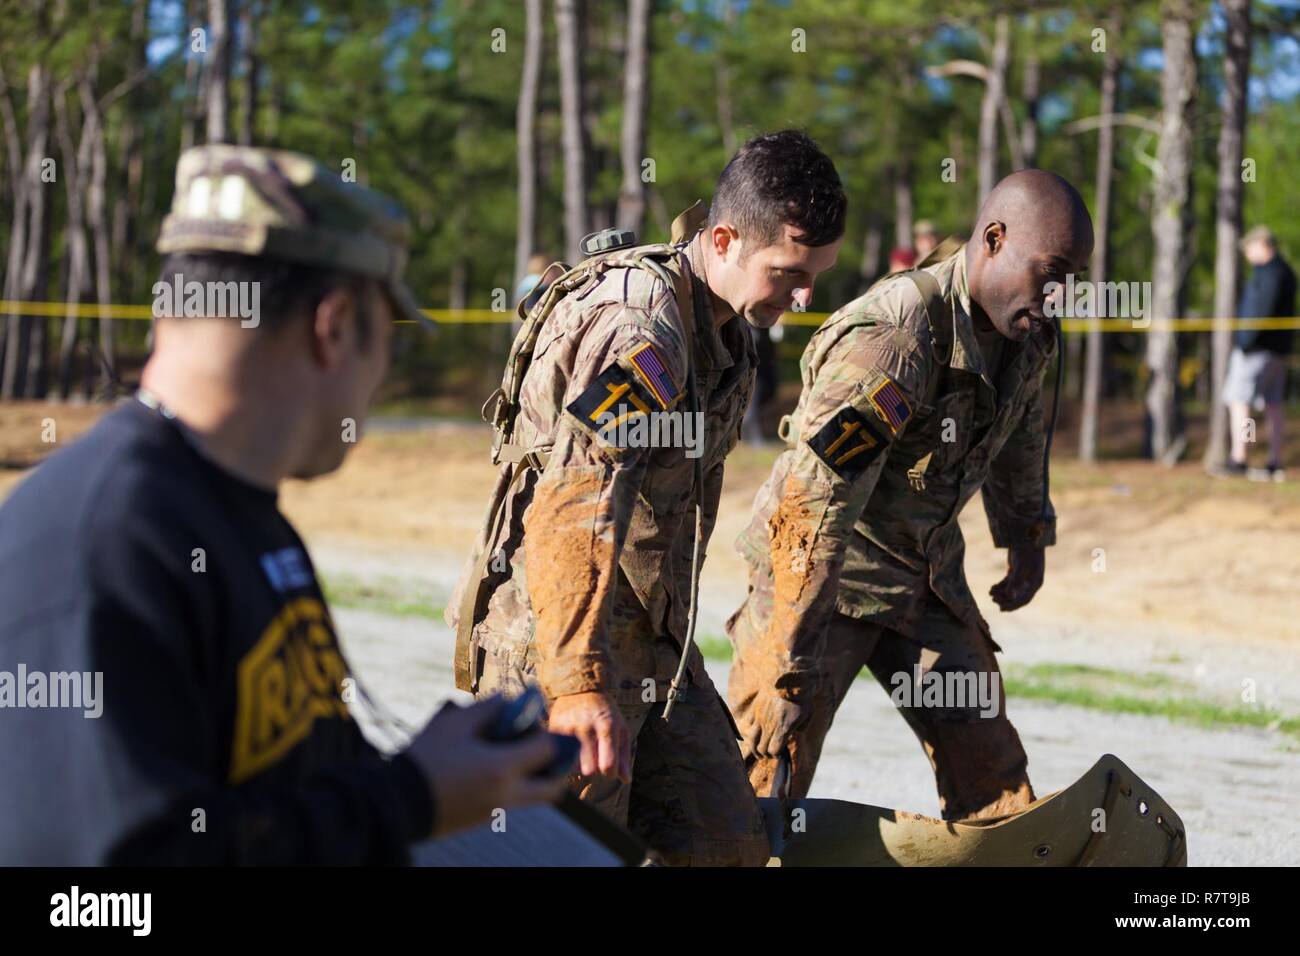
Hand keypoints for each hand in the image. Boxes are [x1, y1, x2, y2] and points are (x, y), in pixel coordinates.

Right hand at [402, 697, 568, 838]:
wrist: (397, 801)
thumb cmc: (425, 758)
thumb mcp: (454, 722)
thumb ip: (487, 708)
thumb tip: (506, 702)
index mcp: (503, 769)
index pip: (547, 751)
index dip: (542, 733)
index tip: (527, 724)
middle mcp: (506, 795)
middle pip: (553, 789)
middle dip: (554, 767)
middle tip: (536, 749)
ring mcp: (496, 812)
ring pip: (533, 798)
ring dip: (532, 778)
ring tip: (507, 755)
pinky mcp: (482, 820)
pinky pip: (511, 802)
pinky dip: (511, 786)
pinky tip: (484, 768)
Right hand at [547, 691, 631, 781]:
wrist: (579, 687)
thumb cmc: (604, 710)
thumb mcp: (620, 728)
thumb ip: (624, 755)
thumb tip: (626, 780)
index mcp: (607, 725)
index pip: (608, 765)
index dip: (610, 773)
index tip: (609, 768)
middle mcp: (586, 726)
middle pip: (590, 770)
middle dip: (594, 769)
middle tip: (595, 759)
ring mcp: (568, 728)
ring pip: (573, 765)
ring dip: (579, 764)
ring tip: (583, 752)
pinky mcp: (553, 729)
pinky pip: (559, 756)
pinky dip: (566, 756)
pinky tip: (571, 748)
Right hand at [742, 689, 809, 758]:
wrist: (788, 679)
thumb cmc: (801, 698)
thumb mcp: (807, 715)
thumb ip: (801, 728)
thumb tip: (793, 734)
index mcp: (782, 729)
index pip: (773, 751)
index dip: (776, 755)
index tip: (779, 754)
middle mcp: (769, 726)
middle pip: (761, 749)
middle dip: (765, 754)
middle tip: (769, 754)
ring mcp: (759, 718)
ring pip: (751, 740)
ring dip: (754, 748)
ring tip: (758, 751)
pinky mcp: (755, 710)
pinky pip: (748, 726)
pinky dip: (750, 732)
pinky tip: (755, 734)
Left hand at [989, 545, 1044, 610]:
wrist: (1025, 536)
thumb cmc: (1025, 552)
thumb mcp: (1020, 567)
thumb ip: (1016, 582)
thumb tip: (1011, 596)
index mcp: (1035, 583)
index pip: (1024, 599)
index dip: (1013, 606)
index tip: (1001, 609)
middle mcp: (1030, 581)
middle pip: (1017, 596)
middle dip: (1005, 599)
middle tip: (993, 599)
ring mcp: (1023, 576)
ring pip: (1011, 589)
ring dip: (1001, 593)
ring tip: (990, 592)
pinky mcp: (1016, 570)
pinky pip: (1008, 582)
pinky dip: (1001, 586)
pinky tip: (992, 587)